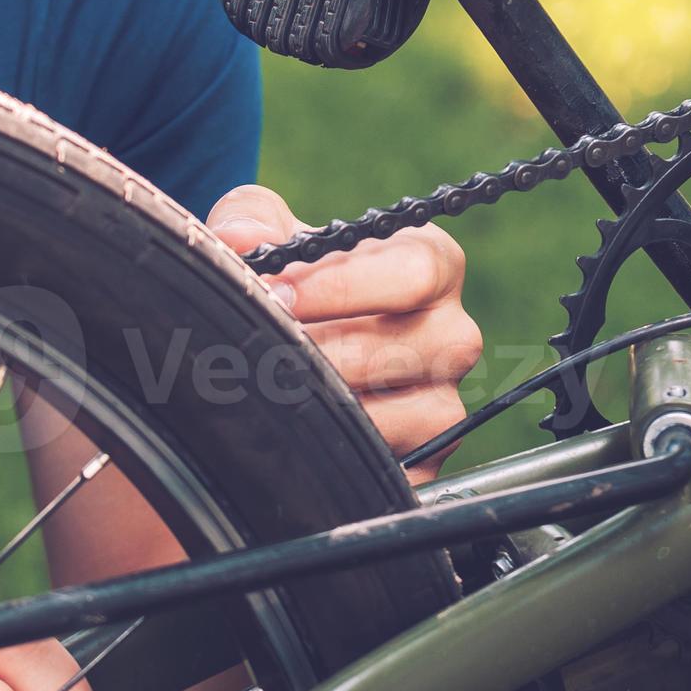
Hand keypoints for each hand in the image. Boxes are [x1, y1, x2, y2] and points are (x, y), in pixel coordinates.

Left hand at [206, 186, 482, 482]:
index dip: (340, 288)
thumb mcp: (271, 228)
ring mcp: (445, 400)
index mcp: (432, 264)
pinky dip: (343, 459)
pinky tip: (297, 435)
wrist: (303, 330)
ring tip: (271, 393)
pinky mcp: (429, 458)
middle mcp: (451, 334)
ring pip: (406, 417)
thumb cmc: (295, 271)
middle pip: (404, 350)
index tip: (277, 294)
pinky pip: (398, 471)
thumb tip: (239, 241)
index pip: (413, 273)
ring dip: (329, 408)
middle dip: (319, 353)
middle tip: (257, 352)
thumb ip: (251, 219)